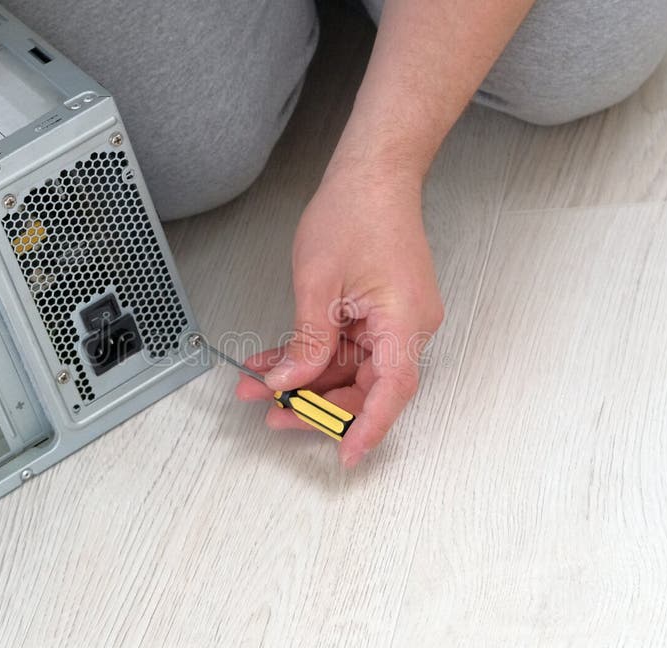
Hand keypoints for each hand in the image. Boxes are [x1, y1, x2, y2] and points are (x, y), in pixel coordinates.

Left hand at [236, 164, 443, 467]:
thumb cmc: (356, 211)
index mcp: (405, 321)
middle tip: (273, 413)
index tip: (345, 456)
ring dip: (304, 379)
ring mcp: (393, 321)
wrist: (372, 173)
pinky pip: (344, 348)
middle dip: (316, 403)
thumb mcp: (318, 283)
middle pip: (367, 387)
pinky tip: (274, 362)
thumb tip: (290, 384)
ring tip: (257, 384)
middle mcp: (408, 327)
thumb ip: (307, 342)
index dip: (368, 429)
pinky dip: (311, 356)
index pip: (393, 392)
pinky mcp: (377, 313)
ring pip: (349, 370)